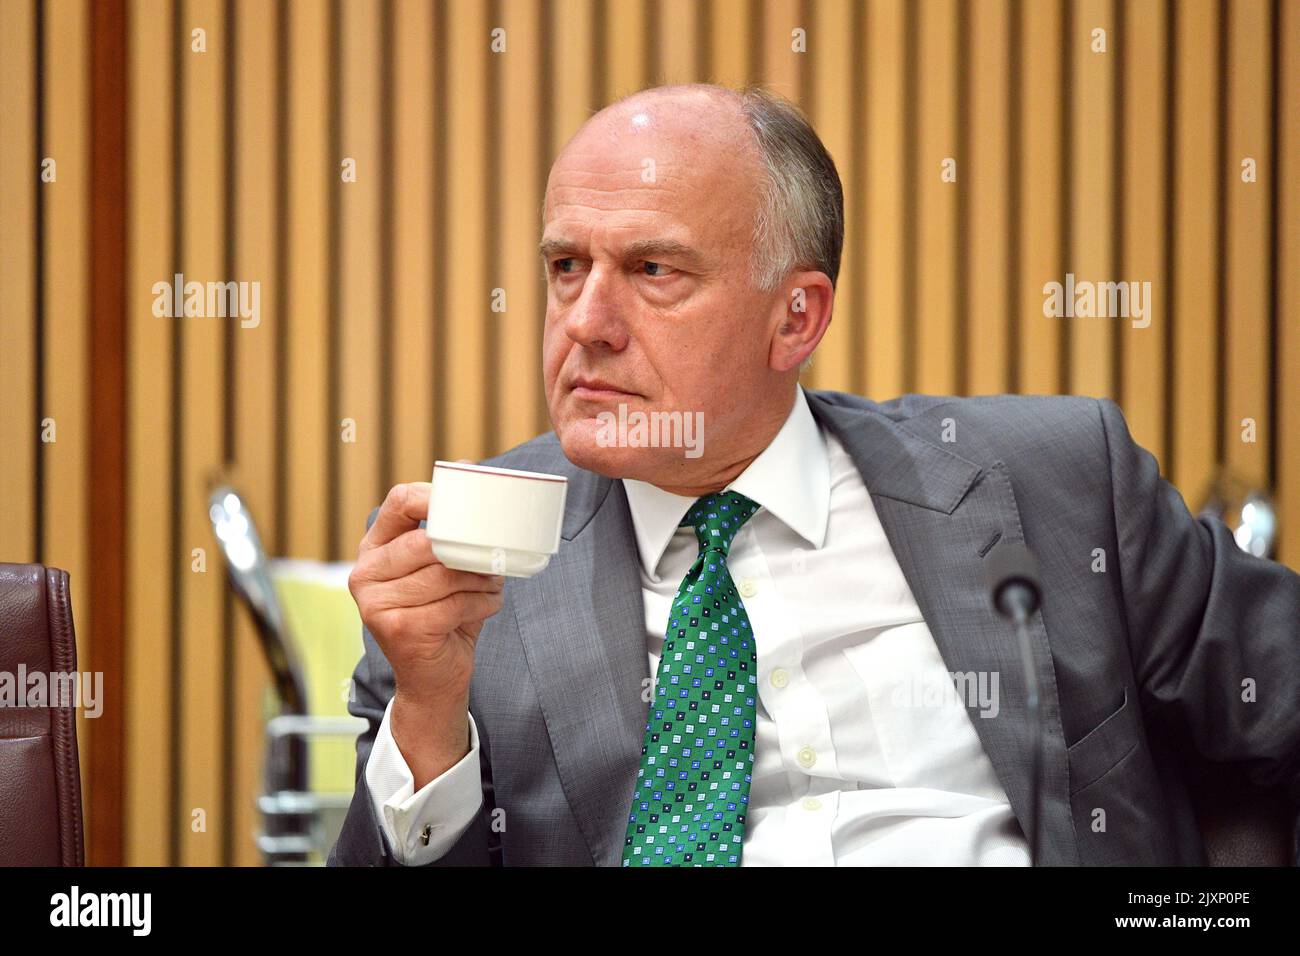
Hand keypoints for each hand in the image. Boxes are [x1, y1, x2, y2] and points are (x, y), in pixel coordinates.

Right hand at [349, 481, 504, 782]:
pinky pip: (455, 603)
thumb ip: (451, 528)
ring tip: (492, 584)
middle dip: (470, 548)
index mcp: (374, 549)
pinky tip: (486, 605)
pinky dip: (483, 603)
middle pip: (428, 541)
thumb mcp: (443, 568)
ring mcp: (376, 603)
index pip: (399, 502)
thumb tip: (467, 469)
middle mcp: (366, 573)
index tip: (470, 504)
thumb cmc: (443, 615)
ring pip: (446, 573)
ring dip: (482, 579)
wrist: (433, 680)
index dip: (435, 495)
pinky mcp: (398, 628)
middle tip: (495, 556)